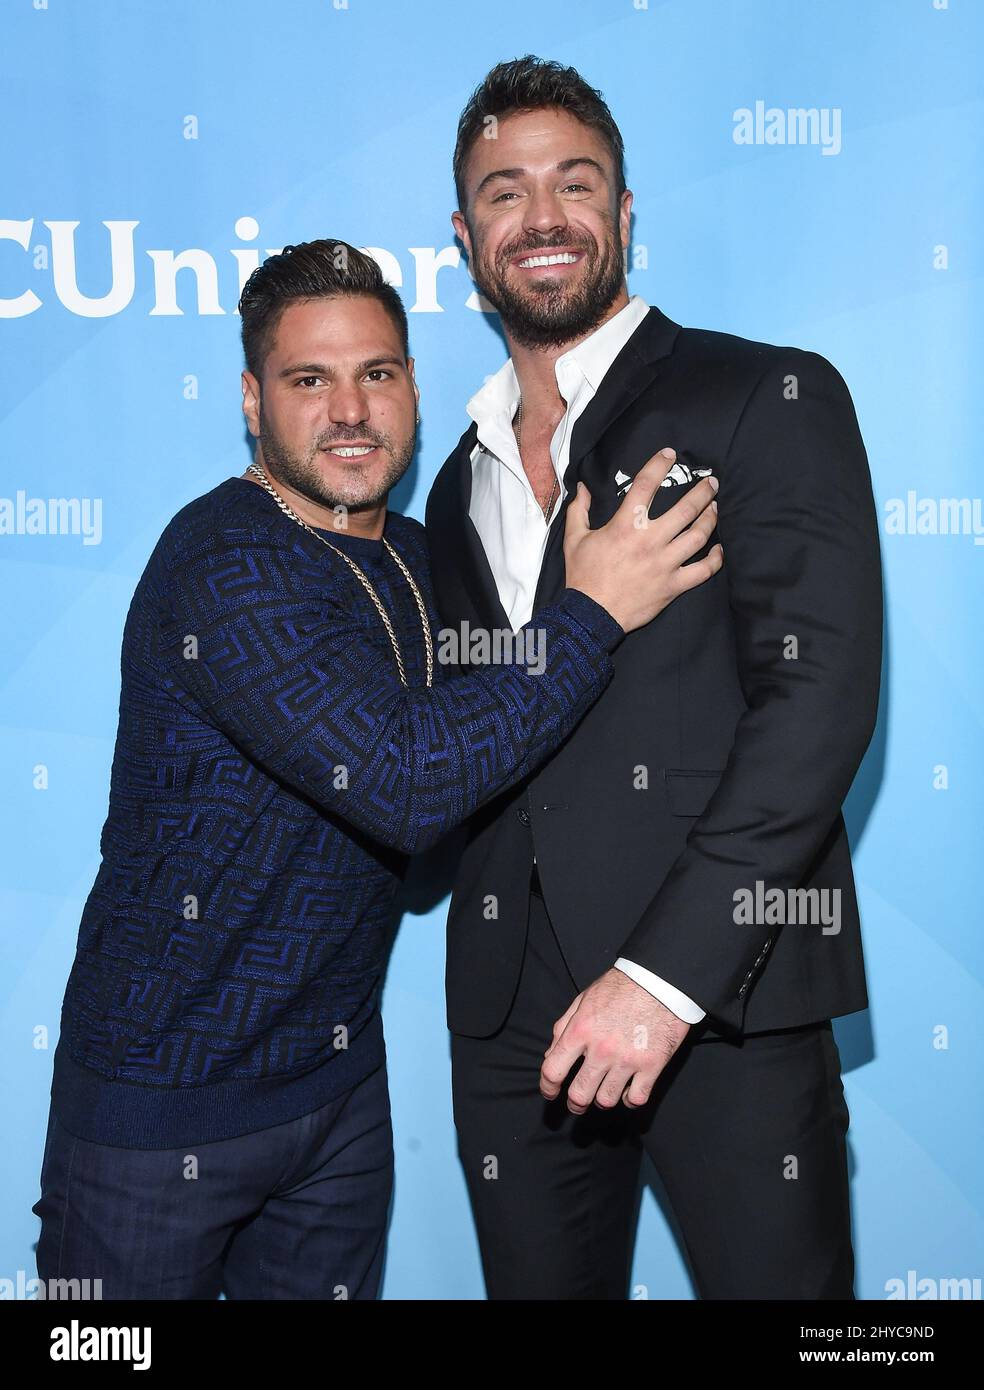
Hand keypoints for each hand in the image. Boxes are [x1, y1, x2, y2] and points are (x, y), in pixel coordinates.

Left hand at [540, 968, 691, 1113]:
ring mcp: (627, 1060)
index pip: (553, 1070)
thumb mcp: (584, 999)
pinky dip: (629, 1099)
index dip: (547, 1087)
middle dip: (574, 1104)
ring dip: (602, 1101)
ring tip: (603, 1093)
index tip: (550, 1092)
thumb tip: (551, 1056)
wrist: (660, 980)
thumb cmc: (621, 986)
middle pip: (579, 1094)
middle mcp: (602, 1049)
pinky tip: (627, 1091)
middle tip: (576, 1103)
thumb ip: (564, 1027)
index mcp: (581, 1030)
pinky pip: (636, 1099)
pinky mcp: (652, 1065)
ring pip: (606, 1101)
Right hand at [563, 447, 721, 633]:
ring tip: (714, 509)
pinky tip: (718, 550)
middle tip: (711, 482)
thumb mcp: (574, 539)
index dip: (659, 465)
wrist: (591, 615)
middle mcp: (650, 541)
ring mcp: (665, 564)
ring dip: (710, 519)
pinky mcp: (673, 585)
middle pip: (686, 509)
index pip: (646, 485)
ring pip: (698, 536)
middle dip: (702, 492)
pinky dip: (714, 560)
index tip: (670, 455)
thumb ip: (579, 510)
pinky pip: (703, 571)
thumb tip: (582, 487)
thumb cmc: (583, 576)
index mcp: (625, 526)